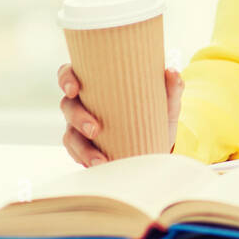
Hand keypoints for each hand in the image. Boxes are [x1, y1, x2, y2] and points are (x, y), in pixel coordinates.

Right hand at [58, 63, 184, 166]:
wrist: (158, 145)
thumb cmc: (155, 115)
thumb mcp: (166, 103)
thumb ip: (171, 87)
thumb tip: (172, 71)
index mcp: (97, 85)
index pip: (71, 75)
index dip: (66, 79)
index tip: (74, 89)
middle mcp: (84, 104)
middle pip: (67, 106)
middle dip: (77, 117)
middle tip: (95, 129)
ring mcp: (80, 128)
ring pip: (70, 134)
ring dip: (82, 148)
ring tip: (100, 160)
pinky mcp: (84, 149)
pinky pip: (76, 155)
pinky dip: (85, 161)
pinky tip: (98, 167)